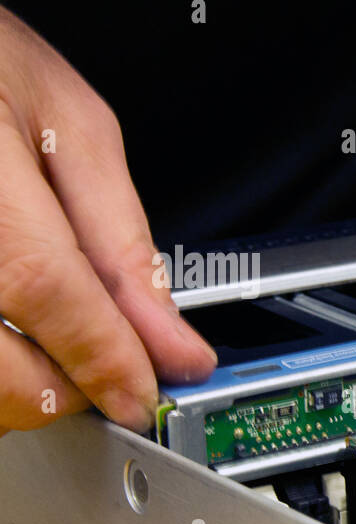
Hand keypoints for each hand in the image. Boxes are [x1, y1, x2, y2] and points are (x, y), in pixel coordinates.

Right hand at [0, 5, 214, 437]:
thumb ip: (124, 244)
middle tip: (102, 383)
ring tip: (55, 360)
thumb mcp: (76, 127)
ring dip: (14, 393)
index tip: (141, 396)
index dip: (100, 355)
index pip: (40, 284)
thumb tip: (172, 344)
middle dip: (57, 392)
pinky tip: (12, 345)